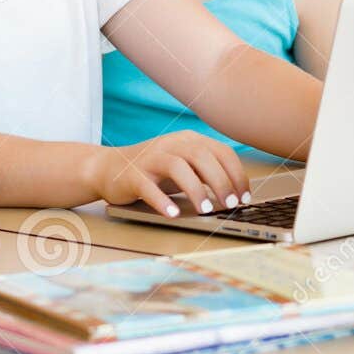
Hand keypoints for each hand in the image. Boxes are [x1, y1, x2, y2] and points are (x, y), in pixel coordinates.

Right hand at [87, 132, 250, 218]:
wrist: (108, 168)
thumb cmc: (154, 170)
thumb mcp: (184, 165)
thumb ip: (206, 171)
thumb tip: (238, 193)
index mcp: (187, 140)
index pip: (220, 151)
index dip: (237, 174)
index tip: (245, 197)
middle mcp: (170, 145)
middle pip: (201, 156)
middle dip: (220, 182)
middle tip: (230, 205)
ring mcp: (149, 159)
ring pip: (177, 167)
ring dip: (196, 190)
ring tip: (206, 210)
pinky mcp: (132, 175)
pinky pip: (148, 187)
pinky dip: (162, 201)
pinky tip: (173, 214)